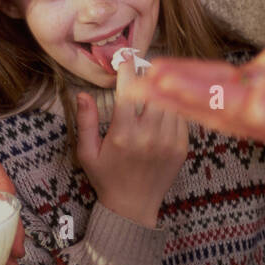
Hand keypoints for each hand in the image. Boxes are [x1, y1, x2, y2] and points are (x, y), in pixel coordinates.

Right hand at [75, 58, 188, 227]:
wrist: (133, 207)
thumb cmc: (106, 177)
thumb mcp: (87, 152)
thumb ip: (85, 122)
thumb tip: (83, 94)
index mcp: (123, 135)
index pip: (129, 92)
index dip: (127, 70)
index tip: (126, 57)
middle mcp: (148, 137)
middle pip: (155, 92)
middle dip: (149, 74)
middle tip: (143, 64)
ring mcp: (169, 142)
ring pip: (171, 102)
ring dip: (163, 89)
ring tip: (155, 80)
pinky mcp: (181, 148)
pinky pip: (182, 117)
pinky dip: (174, 106)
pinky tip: (164, 103)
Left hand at [119, 4, 264, 153]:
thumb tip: (262, 111)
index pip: (236, 109)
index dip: (198, 94)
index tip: (164, 79)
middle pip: (219, 112)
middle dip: (176, 97)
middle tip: (137, 84)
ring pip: (215, 104)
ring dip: (178, 92)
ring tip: (142, 80)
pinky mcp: (262, 95)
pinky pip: (223, 91)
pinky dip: (195, 82)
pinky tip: (169, 75)